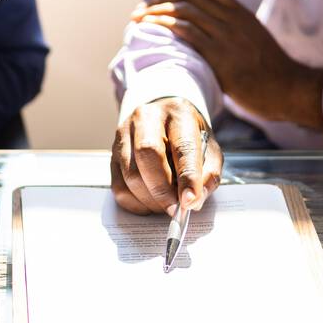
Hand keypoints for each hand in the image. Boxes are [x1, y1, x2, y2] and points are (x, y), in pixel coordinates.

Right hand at [111, 96, 221, 214]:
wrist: (163, 119)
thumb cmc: (188, 137)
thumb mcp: (210, 150)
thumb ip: (208, 175)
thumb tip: (193, 201)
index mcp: (178, 113)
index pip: (182, 146)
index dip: (187, 177)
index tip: (190, 201)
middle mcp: (146, 118)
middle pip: (148, 154)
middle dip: (162, 190)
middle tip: (175, 209)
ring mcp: (124, 135)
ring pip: (130, 175)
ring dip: (150, 199)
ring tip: (166, 205)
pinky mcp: (112, 154)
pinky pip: (118, 186)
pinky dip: (135, 203)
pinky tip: (150, 202)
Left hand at [133, 0, 322, 129]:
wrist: (289, 88)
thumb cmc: (273, 74)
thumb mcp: (255, 44)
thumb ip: (235, 35)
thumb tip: (214, 41)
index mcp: (242, 14)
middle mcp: (233, 20)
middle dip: (161, 1)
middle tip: (142, 9)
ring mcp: (227, 36)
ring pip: (185, 12)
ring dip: (157, 13)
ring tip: (139, 19)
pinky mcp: (220, 55)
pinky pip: (189, 33)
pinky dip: (167, 27)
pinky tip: (153, 29)